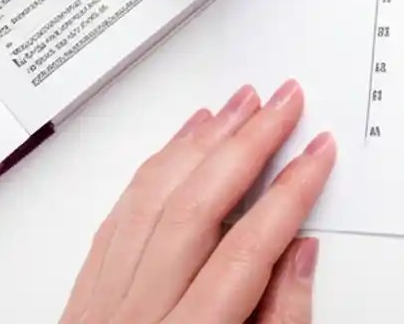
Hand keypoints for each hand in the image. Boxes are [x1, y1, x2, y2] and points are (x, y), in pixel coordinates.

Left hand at [59, 81, 335, 323]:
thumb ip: (281, 323)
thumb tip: (300, 252)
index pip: (246, 250)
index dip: (290, 192)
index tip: (318, 152)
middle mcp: (137, 314)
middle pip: (197, 206)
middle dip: (248, 142)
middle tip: (286, 102)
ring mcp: (103, 300)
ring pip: (152, 196)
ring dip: (201, 140)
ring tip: (241, 104)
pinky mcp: (85, 291)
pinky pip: (121, 210)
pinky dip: (156, 164)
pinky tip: (182, 140)